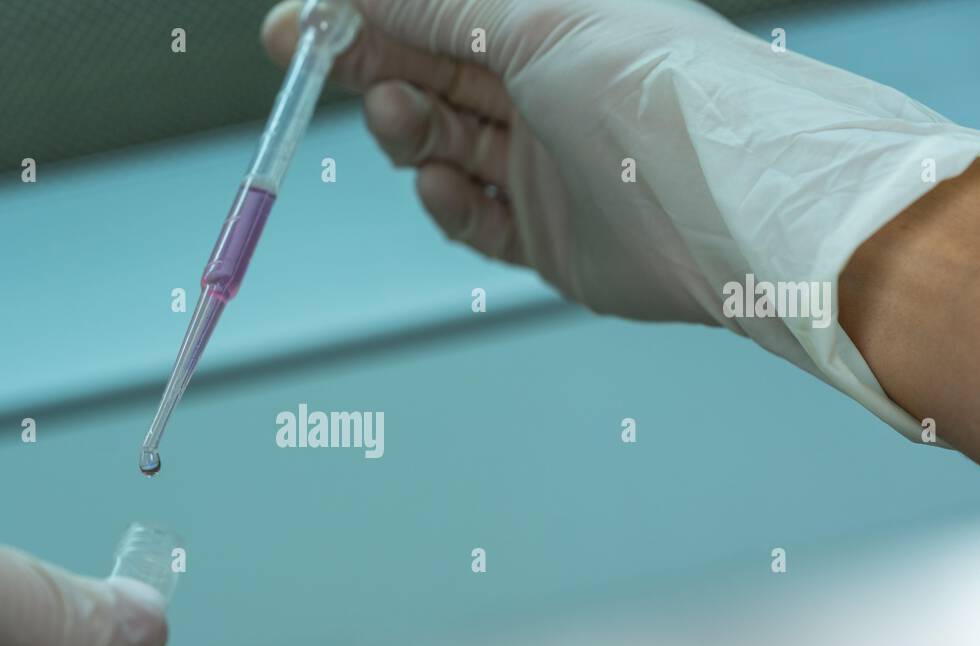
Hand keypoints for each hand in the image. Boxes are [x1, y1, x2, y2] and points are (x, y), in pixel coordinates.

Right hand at [263, 0, 979, 438]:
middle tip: (304, 60)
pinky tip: (435, 182)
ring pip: (445, 145)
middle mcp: (550, 92)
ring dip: (406, 130)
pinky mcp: (548, 238)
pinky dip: (445, 202)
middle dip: (368, 65)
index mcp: (554, 24)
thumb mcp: (538, 19)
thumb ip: (442, 2)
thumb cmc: (653, 91)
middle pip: (433, 76)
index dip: (367, 14)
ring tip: (393, 116)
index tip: (300, 23)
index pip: (440, 15)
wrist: (729, 209)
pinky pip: (475, 219)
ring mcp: (548, 167)